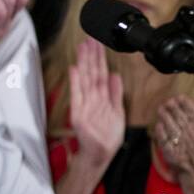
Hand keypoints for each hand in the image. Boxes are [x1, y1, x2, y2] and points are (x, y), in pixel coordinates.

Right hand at [68, 39, 125, 168]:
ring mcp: (85, 106)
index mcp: (102, 98)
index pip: (100, 74)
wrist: (99, 154)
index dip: (99, 59)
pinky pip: (78, 96)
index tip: (97, 44)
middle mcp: (92, 99)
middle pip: (92, 74)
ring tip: (83, 48)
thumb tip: (117, 76)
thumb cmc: (107, 136)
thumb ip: (116, 94)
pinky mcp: (79, 115)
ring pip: (86, 81)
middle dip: (91, 56)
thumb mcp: (118, 113)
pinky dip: (76, 83)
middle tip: (89, 39)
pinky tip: (75, 70)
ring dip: (84, 64)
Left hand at [156, 95, 193, 184]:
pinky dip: (160, 129)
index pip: (190, 107)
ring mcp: (181, 142)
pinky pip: (162, 136)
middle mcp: (193, 132)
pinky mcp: (171, 150)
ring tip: (161, 110)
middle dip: (170, 106)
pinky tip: (160, 124)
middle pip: (177, 114)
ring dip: (163, 115)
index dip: (181, 101)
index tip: (177, 98)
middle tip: (166, 103)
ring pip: (168, 123)